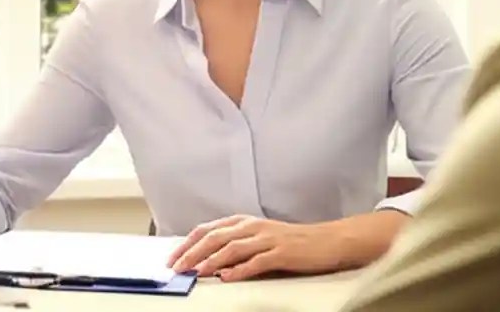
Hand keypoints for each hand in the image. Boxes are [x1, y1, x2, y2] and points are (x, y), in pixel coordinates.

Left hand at [168, 215, 349, 281]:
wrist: (327, 240)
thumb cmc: (291, 242)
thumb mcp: (258, 238)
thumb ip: (235, 246)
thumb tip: (208, 263)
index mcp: (243, 221)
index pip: (207, 230)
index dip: (187, 244)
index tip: (173, 258)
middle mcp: (252, 227)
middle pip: (214, 237)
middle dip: (192, 253)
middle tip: (177, 268)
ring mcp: (267, 239)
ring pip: (232, 248)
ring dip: (211, 261)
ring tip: (196, 273)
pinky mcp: (282, 253)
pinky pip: (257, 261)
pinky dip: (240, 270)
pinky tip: (227, 277)